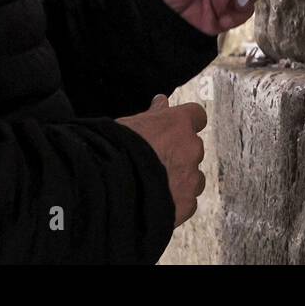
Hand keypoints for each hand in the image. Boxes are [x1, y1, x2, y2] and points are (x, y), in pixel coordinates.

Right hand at [116, 94, 207, 226]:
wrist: (108, 187)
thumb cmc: (114, 149)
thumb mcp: (132, 124)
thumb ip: (153, 115)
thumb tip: (162, 101)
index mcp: (179, 124)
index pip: (197, 116)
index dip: (185, 124)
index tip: (174, 131)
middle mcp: (191, 148)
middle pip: (193, 148)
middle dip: (179, 154)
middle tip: (155, 163)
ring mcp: (191, 177)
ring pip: (194, 177)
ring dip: (181, 180)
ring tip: (155, 186)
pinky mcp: (186, 204)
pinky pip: (188, 202)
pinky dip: (176, 202)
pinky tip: (156, 202)